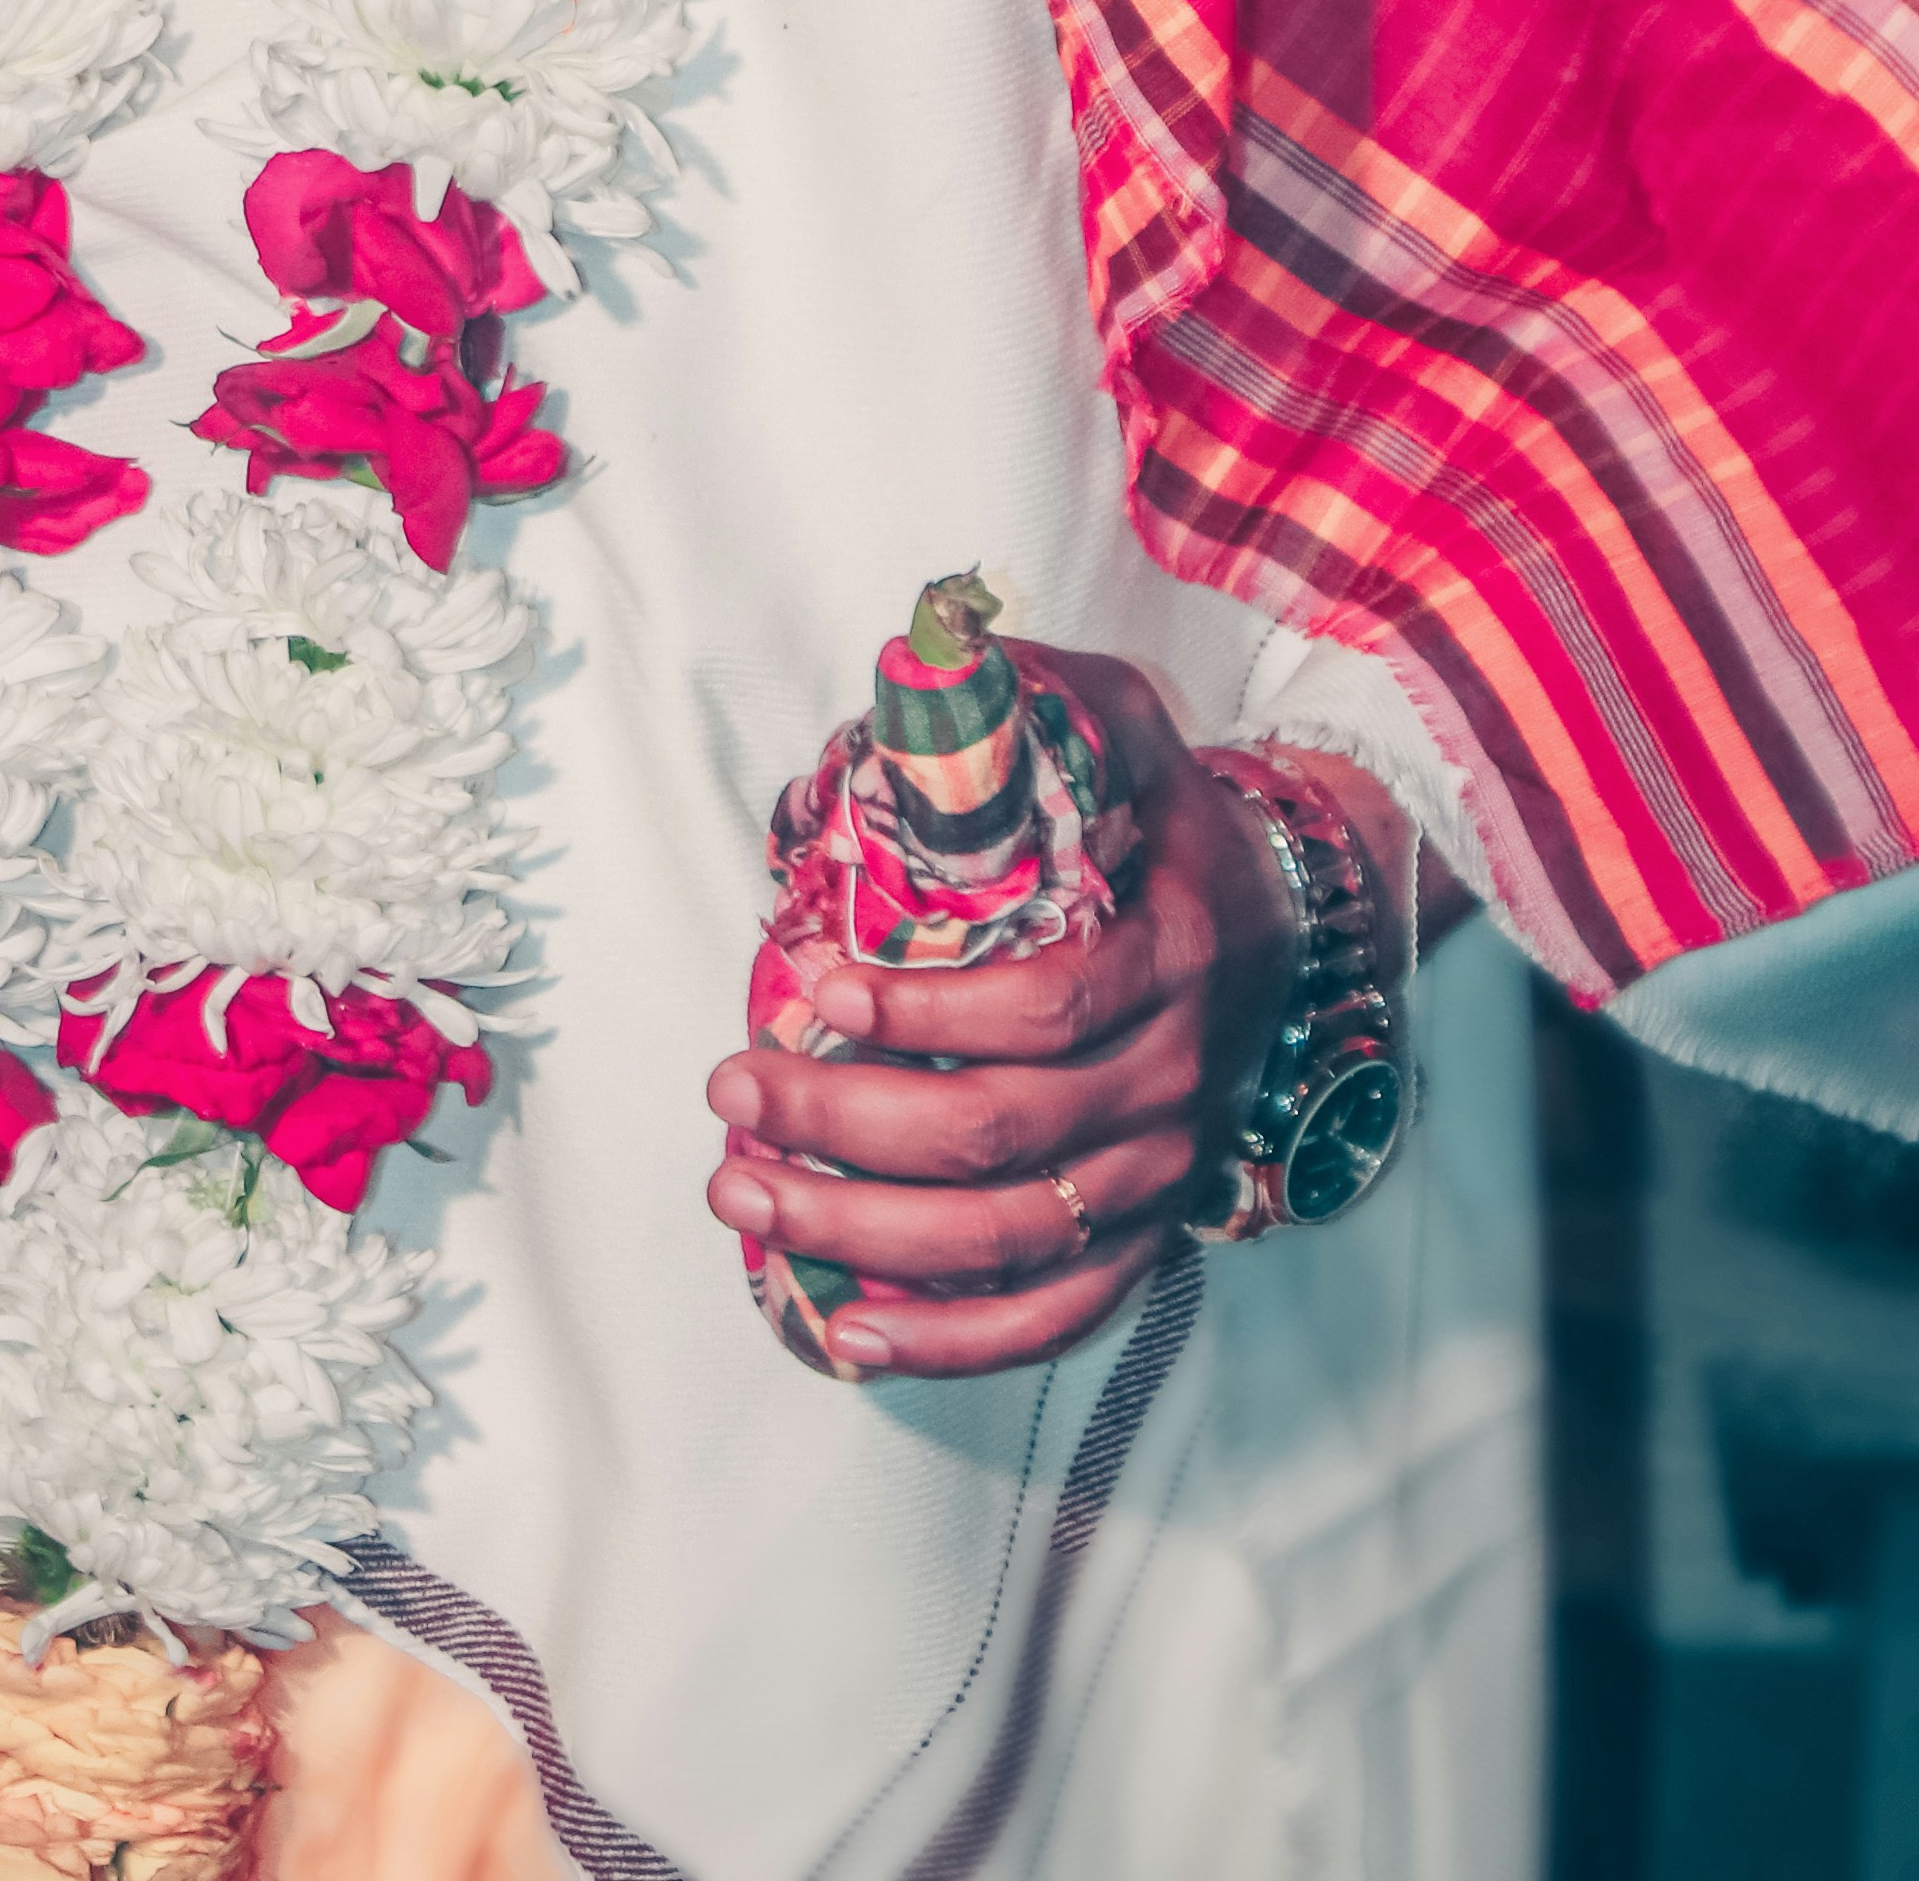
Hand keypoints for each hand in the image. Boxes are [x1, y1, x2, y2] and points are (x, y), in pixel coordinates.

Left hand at [701, 652, 1294, 1377]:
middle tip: (728, 1090)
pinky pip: (1061, 1314)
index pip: (1047, 1008)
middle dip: (845, 1121)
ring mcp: (1165, 1170)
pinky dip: (956, 1341)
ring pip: (1013, 1235)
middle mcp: (1176, 1078)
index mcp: (1169, 951)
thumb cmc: (1161, 812)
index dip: (926, 1015)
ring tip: (742, 1195)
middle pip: (1002, 1134)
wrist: (1286, 914)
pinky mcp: (1148, 1232)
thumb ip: (1026, 695)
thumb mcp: (1117, 719)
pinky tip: (850, 1332)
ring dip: (865, 1231)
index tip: (814, 984)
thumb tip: (913, 672)